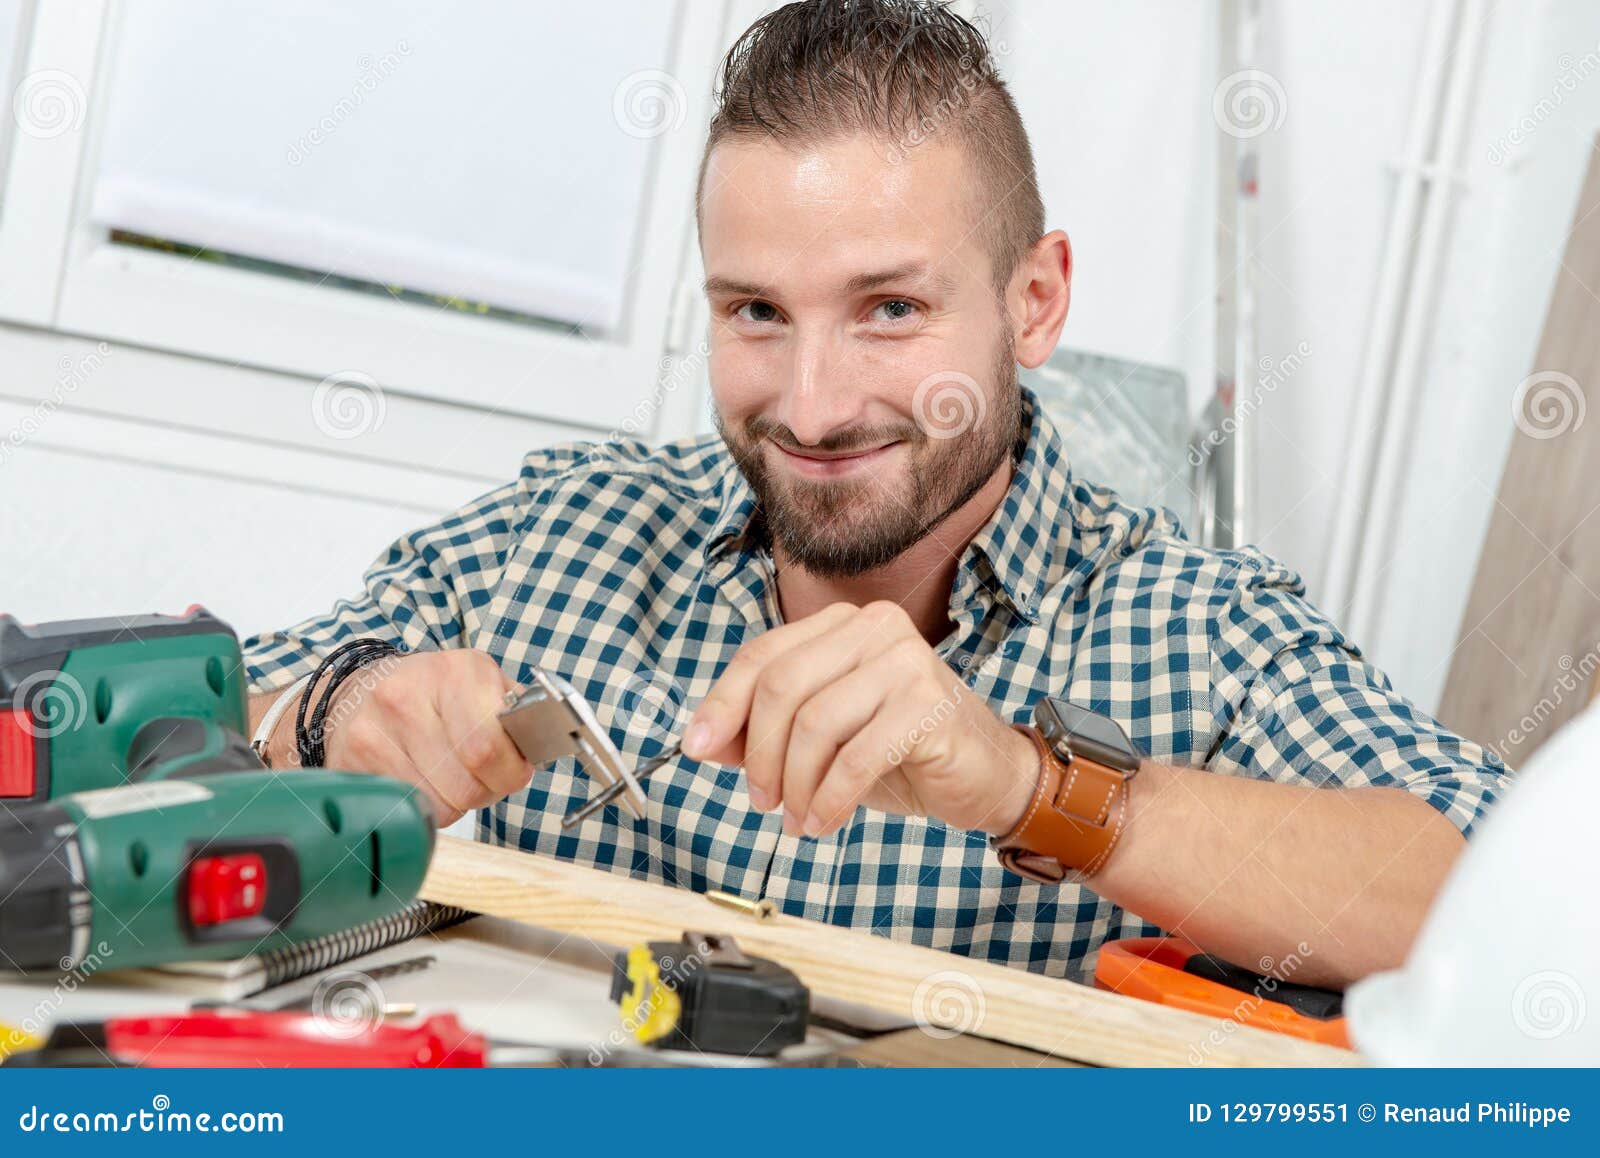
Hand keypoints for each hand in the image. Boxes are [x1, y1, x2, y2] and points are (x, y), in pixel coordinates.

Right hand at [283, 650, 529, 826]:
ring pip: (438, 806)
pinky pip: (406, 812)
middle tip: (481, 776)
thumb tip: (539, 750)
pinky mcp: (350, 762)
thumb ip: (518, 715)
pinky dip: (422, 807)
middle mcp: (407, 696)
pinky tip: (420, 779)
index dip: (511, 772)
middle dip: (485, 791)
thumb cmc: (435, 693)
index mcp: (456, 671)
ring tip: (448, 775)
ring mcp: (372, 730)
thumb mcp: (482, 684)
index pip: (490, 748)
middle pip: (466, 786)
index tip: (513, 771)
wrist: (361, 690)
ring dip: (454, 803)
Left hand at [680, 602, 1039, 837]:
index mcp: (841, 625)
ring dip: (795, 784)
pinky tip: (823, 822)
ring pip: (815, 723)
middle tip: (762, 801)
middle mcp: (873, 628)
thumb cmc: (902, 751)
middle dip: (760, 754)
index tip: (694, 748)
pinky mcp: (927, 704)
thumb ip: (766, 732)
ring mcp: (905, 660)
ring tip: (797, 818)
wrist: (987, 774)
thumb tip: (705, 743)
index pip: (762, 655)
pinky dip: (829, 798)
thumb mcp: (822, 740)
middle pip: (781, 685)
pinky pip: (855, 757)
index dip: (721, 703)